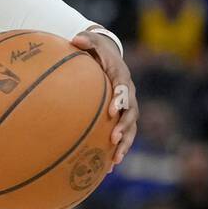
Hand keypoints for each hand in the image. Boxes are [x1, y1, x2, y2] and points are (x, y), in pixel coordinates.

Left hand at [72, 29, 136, 164]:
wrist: (108, 59)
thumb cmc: (96, 51)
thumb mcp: (92, 42)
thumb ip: (86, 41)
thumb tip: (76, 39)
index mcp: (121, 78)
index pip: (124, 88)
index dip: (121, 99)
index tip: (113, 110)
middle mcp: (128, 95)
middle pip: (131, 114)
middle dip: (124, 128)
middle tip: (114, 139)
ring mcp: (126, 109)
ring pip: (129, 130)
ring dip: (124, 145)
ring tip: (115, 161)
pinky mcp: (120, 119)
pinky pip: (120, 136)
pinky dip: (115, 150)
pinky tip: (105, 168)